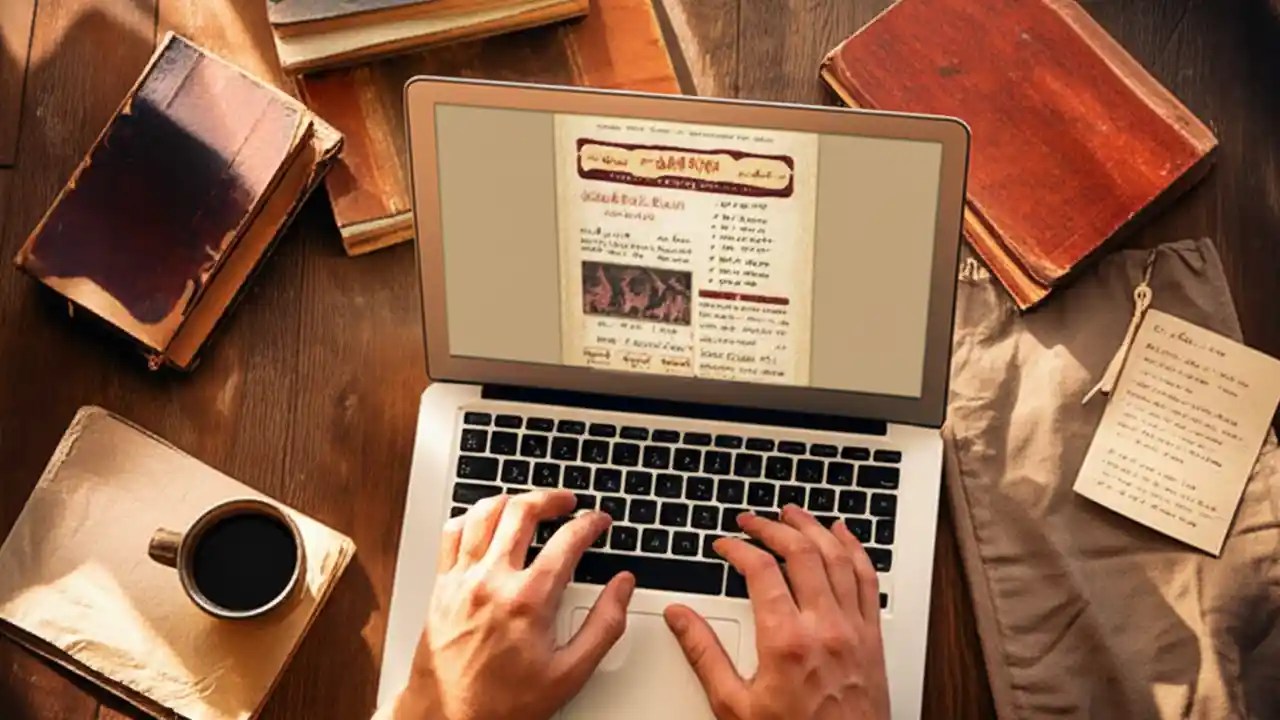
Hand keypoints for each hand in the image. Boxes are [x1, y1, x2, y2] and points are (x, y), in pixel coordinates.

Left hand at [379, 490, 634, 719]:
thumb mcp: (570, 673)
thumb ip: (604, 625)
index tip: (598, 521)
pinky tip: (485, 520)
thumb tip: (623, 587)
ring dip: (512, 500)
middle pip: (523, 512)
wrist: (450, 718)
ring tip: (530, 503)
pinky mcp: (441, 586)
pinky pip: (453, 532)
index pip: (567, 541)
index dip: (590, 523)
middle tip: (567, 502)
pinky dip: (472, 517)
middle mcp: (492, 582)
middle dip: (552, 498)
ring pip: (485, 513)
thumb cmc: (505, 704)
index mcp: (528, 601)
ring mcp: (462, 580)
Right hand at [664, 505, 889, 719]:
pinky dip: (855, 550)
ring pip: (837, 558)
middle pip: (801, 552)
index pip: (761, 570)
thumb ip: (704, 654)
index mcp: (786, 641)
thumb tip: (680, 618)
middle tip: (753, 520)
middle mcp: (824, 627)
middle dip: (774, 527)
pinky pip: (868, 580)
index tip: (725, 544)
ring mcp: (853, 629)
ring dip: (813, 528)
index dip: (738, 548)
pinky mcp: (872, 637)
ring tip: (793, 513)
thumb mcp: (734, 705)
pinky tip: (843, 537)